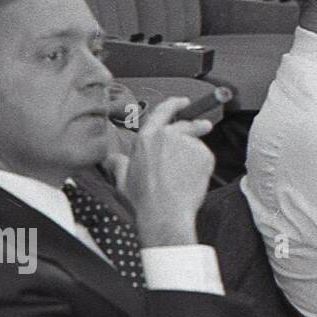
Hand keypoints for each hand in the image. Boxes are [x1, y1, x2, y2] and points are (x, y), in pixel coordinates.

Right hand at [111, 96, 214, 247]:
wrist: (165, 213)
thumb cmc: (144, 199)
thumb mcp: (123, 179)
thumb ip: (118, 164)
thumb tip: (110, 159)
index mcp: (147, 137)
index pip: (163, 111)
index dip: (175, 104)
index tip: (183, 102)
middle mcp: (168, 135)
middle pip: (186, 124)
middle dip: (197, 125)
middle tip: (204, 126)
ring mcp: (188, 144)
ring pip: (195, 144)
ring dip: (193, 155)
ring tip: (186, 176)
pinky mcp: (204, 155)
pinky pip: (205, 157)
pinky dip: (202, 166)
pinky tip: (192, 180)